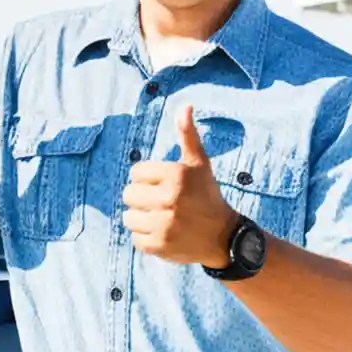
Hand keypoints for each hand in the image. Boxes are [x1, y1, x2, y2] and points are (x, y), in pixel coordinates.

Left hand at [122, 104, 238, 267]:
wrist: (224, 236)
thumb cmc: (207, 194)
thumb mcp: (199, 163)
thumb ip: (188, 135)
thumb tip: (185, 106)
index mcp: (176, 175)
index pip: (135, 172)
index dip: (147, 179)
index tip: (164, 185)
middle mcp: (169, 199)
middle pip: (128, 194)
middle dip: (141, 198)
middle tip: (161, 202)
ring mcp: (164, 225)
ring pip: (128, 217)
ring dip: (141, 218)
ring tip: (161, 218)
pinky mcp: (159, 246)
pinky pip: (135, 238)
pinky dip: (145, 237)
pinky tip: (163, 232)